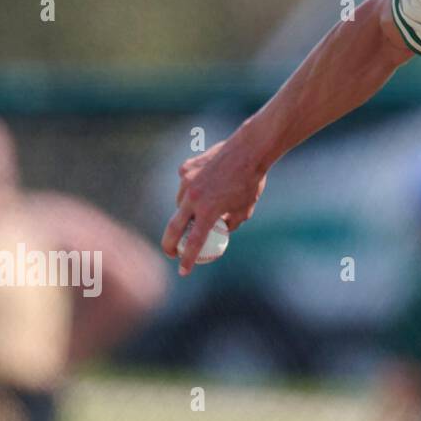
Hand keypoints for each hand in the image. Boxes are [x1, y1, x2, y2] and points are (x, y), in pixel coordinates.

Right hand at [161, 135, 267, 275]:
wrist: (249, 149)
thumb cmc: (251, 180)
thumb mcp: (246, 208)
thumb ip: (232, 223)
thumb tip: (222, 230)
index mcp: (208, 210)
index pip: (193, 242)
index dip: (187, 259)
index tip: (183, 271)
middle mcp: (193, 197)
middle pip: (173, 227)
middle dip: (169, 244)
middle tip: (171, 252)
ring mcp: (187, 181)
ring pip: (180, 203)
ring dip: (185, 211)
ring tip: (201, 209)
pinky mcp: (186, 168)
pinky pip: (184, 184)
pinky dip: (191, 189)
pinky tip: (205, 185)